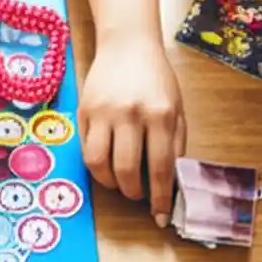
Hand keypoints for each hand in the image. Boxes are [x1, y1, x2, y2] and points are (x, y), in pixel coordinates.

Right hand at [79, 40, 185, 225]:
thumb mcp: (176, 108)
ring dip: (110, 183)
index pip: (160, 167)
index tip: (160, 216)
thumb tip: (170, 182)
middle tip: (137, 196)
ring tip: (119, 183)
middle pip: (126, 170)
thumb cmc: (156, 78)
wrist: (127, 45)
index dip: (159, 197)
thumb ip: (175, 143)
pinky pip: (86, 149)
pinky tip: (105, 165)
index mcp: (161, 115)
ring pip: (99, 164)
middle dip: (132, 193)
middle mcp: (131, 115)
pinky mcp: (84, 111)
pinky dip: (96, 166)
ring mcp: (104, 113)